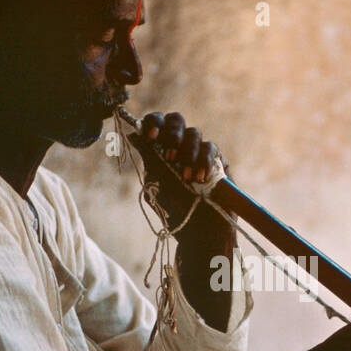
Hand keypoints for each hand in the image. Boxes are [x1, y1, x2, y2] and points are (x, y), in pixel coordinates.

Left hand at [125, 111, 228, 233]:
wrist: (198, 231)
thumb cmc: (175, 209)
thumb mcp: (157, 183)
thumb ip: (149, 157)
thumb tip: (133, 135)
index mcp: (161, 149)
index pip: (157, 123)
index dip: (153, 123)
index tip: (150, 136)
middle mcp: (180, 147)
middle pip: (176, 119)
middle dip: (172, 131)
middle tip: (170, 154)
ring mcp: (199, 153)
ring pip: (194, 133)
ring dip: (187, 153)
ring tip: (186, 178)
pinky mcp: (218, 161)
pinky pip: (211, 148)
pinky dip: (204, 162)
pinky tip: (200, 179)